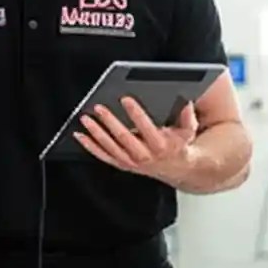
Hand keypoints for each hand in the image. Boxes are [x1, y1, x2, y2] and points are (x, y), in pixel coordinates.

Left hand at [74, 97, 196, 183]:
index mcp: (160, 145)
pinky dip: (90, 146)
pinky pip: (103, 156)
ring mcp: (131, 162)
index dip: (136, 113)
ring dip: (96, 133)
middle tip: (99, 107)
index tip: (126, 98)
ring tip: (86, 118)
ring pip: (110, 147)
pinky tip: (79, 135)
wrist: (176, 169)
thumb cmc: (178, 145)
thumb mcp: (188, 131)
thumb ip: (187, 117)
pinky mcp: (122, 164)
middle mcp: (144, 155)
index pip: (147, 127)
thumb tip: (186, 102)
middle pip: (124, 138)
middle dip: (110, 122)